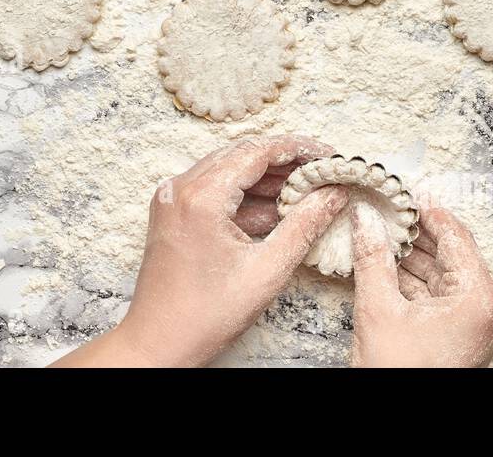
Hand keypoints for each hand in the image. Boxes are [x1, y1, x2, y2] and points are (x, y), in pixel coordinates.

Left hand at [55, 136, 346, 366]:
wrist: (158, 343)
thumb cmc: (206, 315)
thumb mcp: (266, 270)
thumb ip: (304, 226)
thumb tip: (334, 193)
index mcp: (201, 197)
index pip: (257, 152)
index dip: (298, 149)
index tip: (328, 154)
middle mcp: (181, 188)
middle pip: (241, 155)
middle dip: (284, 161)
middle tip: (322, 171)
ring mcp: (173, 199)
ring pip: (228, 171)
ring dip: (266, 178)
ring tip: (306, 190)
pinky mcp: (173, 213)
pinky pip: (214, 190)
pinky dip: (244, 196)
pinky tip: (276, 210)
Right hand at [350, 204, 492, 366]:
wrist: (403, 426)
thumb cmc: (401, 375)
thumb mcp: (379, 308)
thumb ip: (373, 257)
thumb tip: (366, 218)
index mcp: (480, 298)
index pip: (456, 236)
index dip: (427, 211)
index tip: (405, 191)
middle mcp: (487, 308)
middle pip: (450, 253)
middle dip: (416, 231)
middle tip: (388, 208)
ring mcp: (475, 323)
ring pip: (441, 273)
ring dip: (411, 254)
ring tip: (381, 231)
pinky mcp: (460, 333)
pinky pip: (437, 293)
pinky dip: (413, 278)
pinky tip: (386, 262)